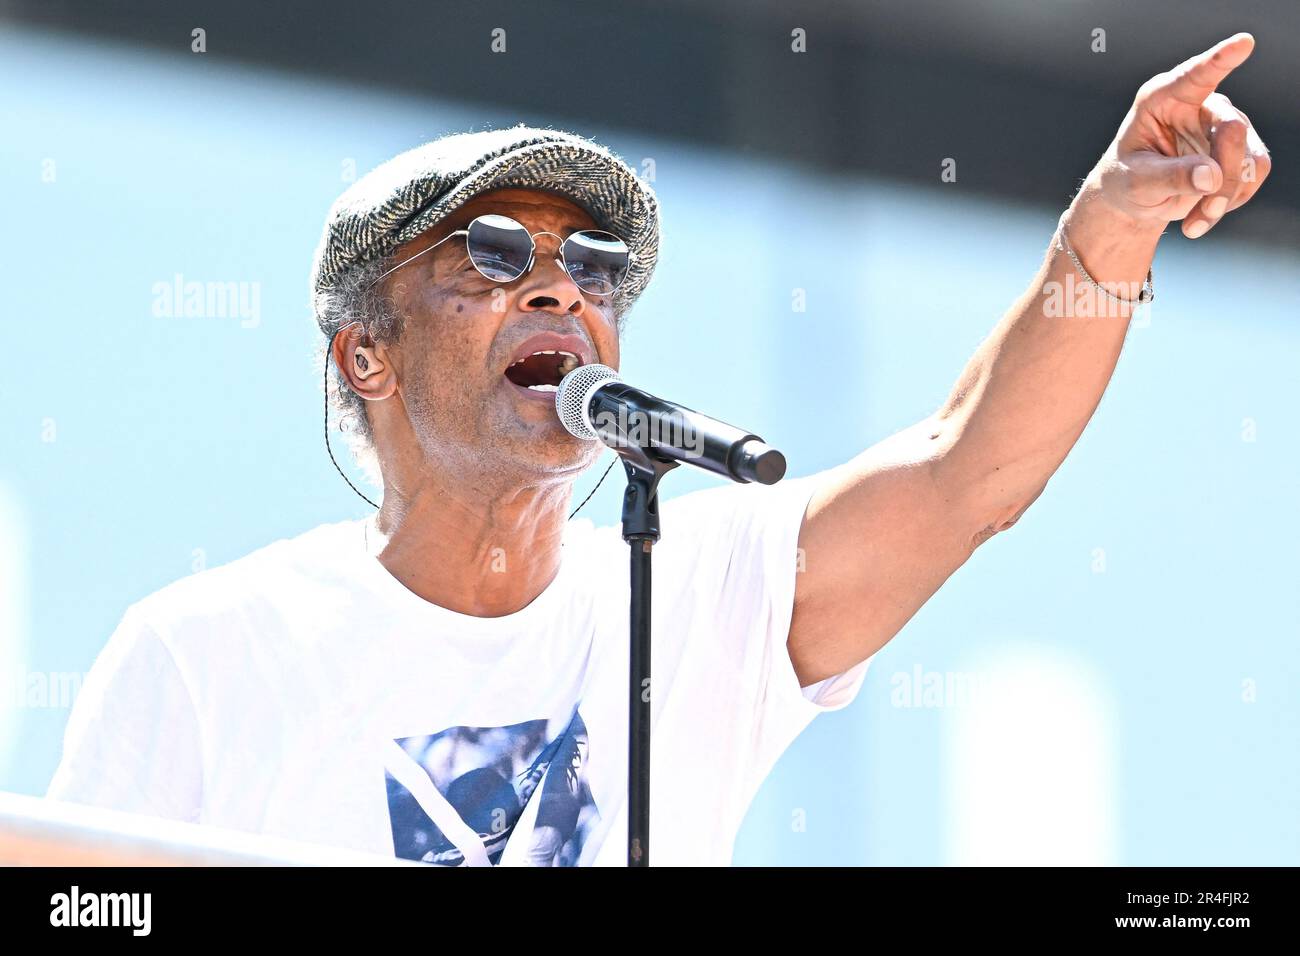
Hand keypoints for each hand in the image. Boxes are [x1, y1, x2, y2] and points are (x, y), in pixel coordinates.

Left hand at [1088, 33, 1270, 238]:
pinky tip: (1205, 214)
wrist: (1135, 201)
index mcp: (1162, 99)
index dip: (1220, 60)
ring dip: (1226, 196)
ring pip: (1249, 156)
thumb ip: (1170, 177)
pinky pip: (1254, 172)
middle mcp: (1198, 104)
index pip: (1195, 76)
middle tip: (1202, 213)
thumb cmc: (1126, 182)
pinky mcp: (1240, 148)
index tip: (1243, 43)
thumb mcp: (1137, 184)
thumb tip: (1212, 176)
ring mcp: (1223, 123)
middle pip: (1231, 129)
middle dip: (1221, 176)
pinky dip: (1234, 200)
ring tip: (1194, 224)